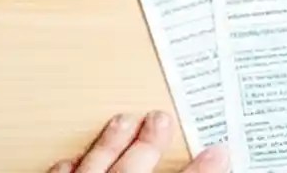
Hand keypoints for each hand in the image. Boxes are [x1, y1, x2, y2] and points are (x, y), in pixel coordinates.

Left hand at [46, 111, 228, 172]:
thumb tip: (207, 163)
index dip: (202, 168)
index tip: (219, 151)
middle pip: (135, 167)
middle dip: (150, 142)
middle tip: (161, 118)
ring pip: (95, 164)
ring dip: (109, 143)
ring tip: (121, 120)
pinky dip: (67, 169)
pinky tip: (68, 160)